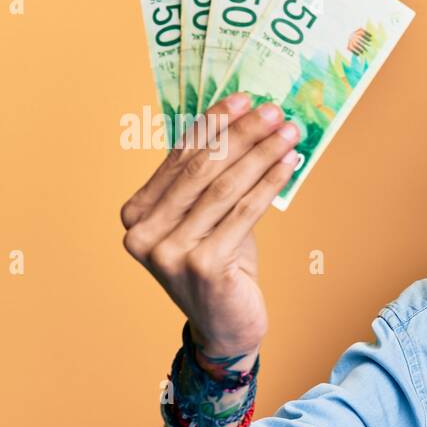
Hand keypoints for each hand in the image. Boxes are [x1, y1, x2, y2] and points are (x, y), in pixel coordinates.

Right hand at [120, 92, 300, 358]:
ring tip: (289, 131)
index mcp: (137, 215)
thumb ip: (211, 181)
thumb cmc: (220, 266)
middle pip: (202, 168)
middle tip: (274, 110)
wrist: (226, 327)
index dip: (213, 124)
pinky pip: (243, 212)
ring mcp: (168, 251)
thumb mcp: (210, 219)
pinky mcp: (201, 266)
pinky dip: (270, 183)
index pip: (179, 157)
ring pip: (224, 187)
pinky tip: (290, 164)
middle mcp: (143, 232)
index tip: (244, 98)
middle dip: (242, 134)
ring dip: (261, 153)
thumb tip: (247, 124)